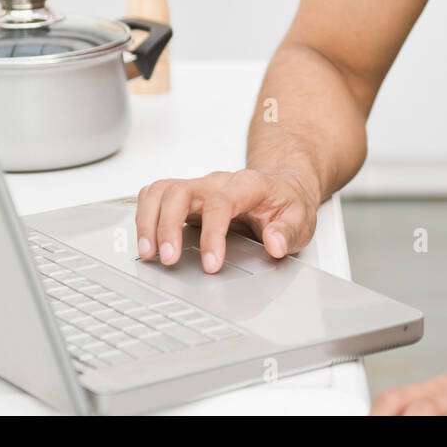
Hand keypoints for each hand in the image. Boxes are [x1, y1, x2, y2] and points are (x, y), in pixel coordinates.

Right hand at [135, 167, 320, 271]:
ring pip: (161, 190)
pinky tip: (146, 240)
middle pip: (181, 192)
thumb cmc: (287, 202)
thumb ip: (289, 231)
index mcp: (248, 184)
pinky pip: (155, 194)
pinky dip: (144, 215)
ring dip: (148, 220)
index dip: (212, 233)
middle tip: (168, 259)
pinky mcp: (186, 195)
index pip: (221, 202)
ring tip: (148, 253)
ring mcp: (199, 186)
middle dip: (168, 226)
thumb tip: (275, 244)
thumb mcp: (302, 219)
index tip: (211, 264)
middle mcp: (218, 181)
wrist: (282, 185)